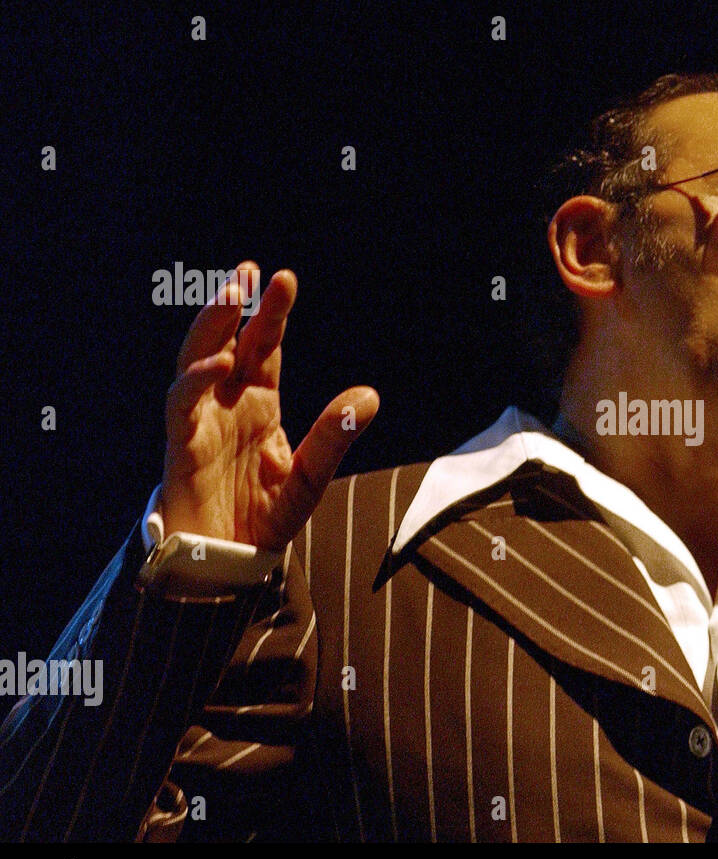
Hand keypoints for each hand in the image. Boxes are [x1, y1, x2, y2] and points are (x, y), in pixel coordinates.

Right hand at [159, 262, 378, 548]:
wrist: (229, 565)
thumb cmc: (263, 518)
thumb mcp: (311, 476)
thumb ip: (335, 436)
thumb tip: (369, 397)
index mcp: (258, 403)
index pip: (264, 347)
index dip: (271, 313)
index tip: (283, 279)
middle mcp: (226, 404)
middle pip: (229, 342)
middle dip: (236, 305)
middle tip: (249, 269)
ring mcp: (200, 421)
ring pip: (196, 360)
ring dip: (210, 327)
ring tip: (229, 295)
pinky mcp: (181, 446)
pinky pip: (182, 404)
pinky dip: (197, 380)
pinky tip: (221, 363)